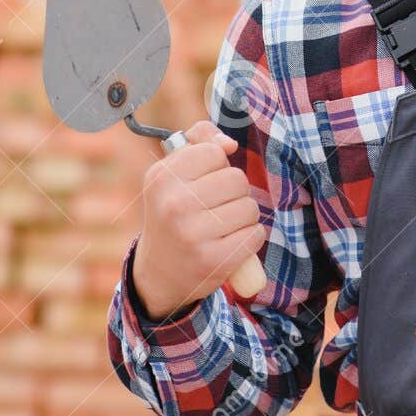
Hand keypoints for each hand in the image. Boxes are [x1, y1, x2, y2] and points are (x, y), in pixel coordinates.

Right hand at [130, 120, 264, 321]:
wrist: (159, 273)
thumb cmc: (173, 213)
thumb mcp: (173, 174)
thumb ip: (199, 142)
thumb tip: (229, 144)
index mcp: (162, 178)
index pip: (214, 152)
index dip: (217, 166)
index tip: (204, 181)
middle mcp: (174, 205)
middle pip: (237, 179)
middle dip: (234, 191)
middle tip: (216, 206)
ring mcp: (193, 235)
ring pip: (249, 207)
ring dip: (244, 215)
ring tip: (222, 225)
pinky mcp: (213, 260)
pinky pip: (255, 234)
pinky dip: (250, 237)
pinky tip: (230, 242)